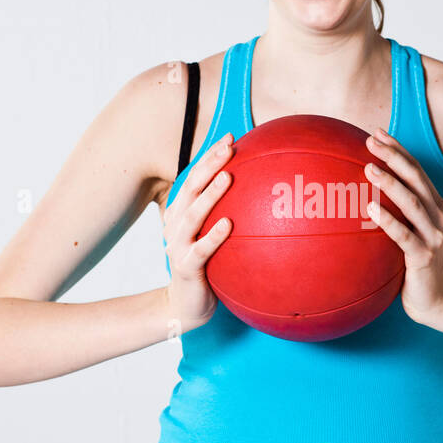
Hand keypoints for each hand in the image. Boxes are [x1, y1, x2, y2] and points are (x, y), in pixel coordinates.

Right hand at [161, 133, 233, 332]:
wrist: (186, 306)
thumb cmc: (208, 268)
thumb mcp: (216, 239)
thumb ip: (230, 216)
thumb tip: (266, 195)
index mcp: (182, 214)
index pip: (195, 178)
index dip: (210, 156)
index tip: (231, 137)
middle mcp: (176, 224)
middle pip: (191, 188)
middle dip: (209, 165)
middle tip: (229, 147)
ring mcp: (178, 245)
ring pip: (192, 214)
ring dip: (210, 194)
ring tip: (227, 176)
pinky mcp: (186, 267)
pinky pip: (202, 249)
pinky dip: (214, 235)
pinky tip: (229, 224)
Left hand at [363, 127, 442, 326]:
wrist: (436, 301)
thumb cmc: (415, 265)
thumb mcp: (408, 234)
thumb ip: (395, 213)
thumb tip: (360, 193)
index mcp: (435, 206)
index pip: (416, 170)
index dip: (398, 150)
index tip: (376, 133)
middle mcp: (438, 216)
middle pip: (416, 178)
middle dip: (394, 156)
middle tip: (370, 141)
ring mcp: (433, 236)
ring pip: (411, 202)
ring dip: (391, 182)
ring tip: (370, 167)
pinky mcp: (424, 256)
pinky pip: (403, 235)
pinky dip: (387, 219)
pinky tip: (369, 207)